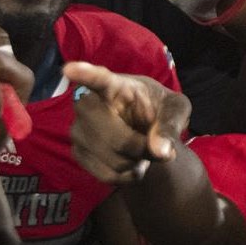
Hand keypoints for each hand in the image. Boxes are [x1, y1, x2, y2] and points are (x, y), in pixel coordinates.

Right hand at [66, 62, 190, 185]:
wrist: (145, 125)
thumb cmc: (158, 108)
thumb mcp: (175, 109)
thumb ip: (171, 125)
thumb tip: (160, 152)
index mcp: (115, 85)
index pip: (98, 79)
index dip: (85, 75)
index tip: (70, 69)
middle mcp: (87, 105)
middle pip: (116, 139)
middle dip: (142, 149)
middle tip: (155, 144)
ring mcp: (78, 129)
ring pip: (114, 161)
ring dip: (137, 162)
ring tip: (141, 148)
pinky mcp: (77, 152)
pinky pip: (107, 175)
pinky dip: (127, 175)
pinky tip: (131, 161)